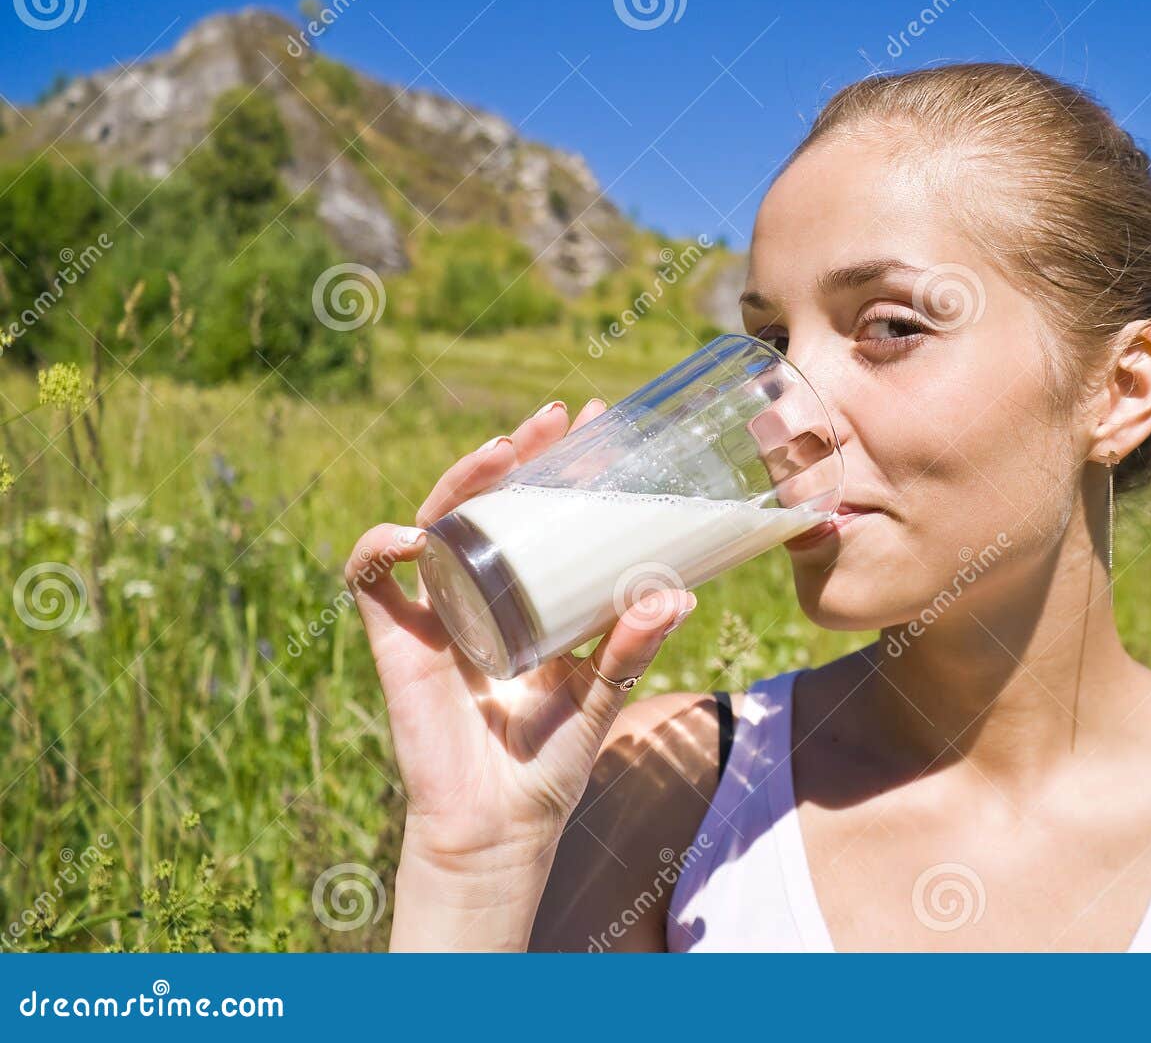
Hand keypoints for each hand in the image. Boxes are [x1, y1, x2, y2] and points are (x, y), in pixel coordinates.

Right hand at [347, 399, 697, 871]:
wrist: (499, 828)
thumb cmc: (548, 763)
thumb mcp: (602, 693)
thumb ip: (632, 646)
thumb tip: (680, 594)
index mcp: (527, 596)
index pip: (540, 511)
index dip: (560, 465)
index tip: (595, 423)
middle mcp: (478, 592)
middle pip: (487, 502)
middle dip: (516, 453)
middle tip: (553, 420)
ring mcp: (435, 610)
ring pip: (433, 519)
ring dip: (460, 478)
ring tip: (501, 453)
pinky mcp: (396, 641)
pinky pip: (371, 578)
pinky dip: (380, 546)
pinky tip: (415, 534)